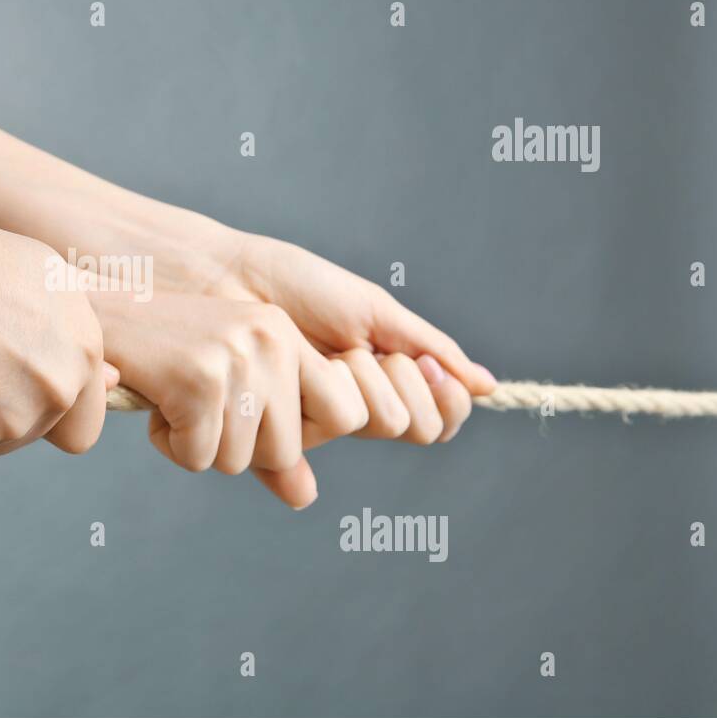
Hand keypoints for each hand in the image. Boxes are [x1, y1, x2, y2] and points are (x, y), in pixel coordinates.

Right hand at [92, 292, 369, 508]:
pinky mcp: (199, 379)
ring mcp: (236, 357)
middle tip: (204, 406)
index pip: (348, 414)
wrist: (93, 314)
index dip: (306, 435)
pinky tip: (158, 404)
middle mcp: (272, 340)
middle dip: (238, 447)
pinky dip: (171, 444)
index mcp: (287, 335)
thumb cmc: (163, 353)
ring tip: (178, 398)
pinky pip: (199, 458)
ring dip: (199, 445)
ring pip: (239, 460)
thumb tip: (306, 497)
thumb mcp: (229, 379)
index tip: (261, 419)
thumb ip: (272, 431)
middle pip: (285, 452)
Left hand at [160, 228, 494, 418]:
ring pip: (377, 427)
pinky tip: (307, 371)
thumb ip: (428, 348)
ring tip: (323, 351)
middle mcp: (354, 410)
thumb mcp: (373, 310)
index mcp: (380, 382)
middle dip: (394, 379)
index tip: (417, 362)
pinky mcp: (278, 433)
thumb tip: (489, 387)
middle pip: (413, 426)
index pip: (438, 419)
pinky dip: (326, 396)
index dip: (443, 400)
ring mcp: (318, 424)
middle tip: (357, 350)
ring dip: (359, 378)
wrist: (228, 280)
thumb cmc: (295, 285)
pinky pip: (323, 437)